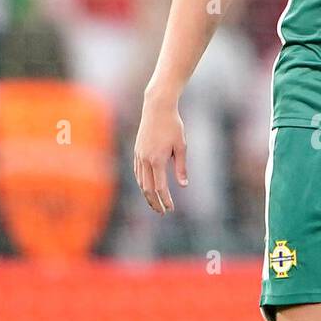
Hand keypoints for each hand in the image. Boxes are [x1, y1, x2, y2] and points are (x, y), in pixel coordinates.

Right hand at [133, 93, 187, 212]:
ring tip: (155, 204)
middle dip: (154, 202)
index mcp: (157, 160)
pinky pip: (138, 172)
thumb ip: (181, 167)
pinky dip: (142, 183)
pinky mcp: (137, 151)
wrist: (157, 108)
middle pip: (147, 188)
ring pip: (140, 181)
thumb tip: (183, 185)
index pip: (160, 187)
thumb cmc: (173, 126)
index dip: (165, 200)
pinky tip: (147, 188)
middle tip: (162, 212)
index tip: (171, 209)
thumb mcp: (182, 146)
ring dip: (147, 195)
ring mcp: (139, 155)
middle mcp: (145, 160)